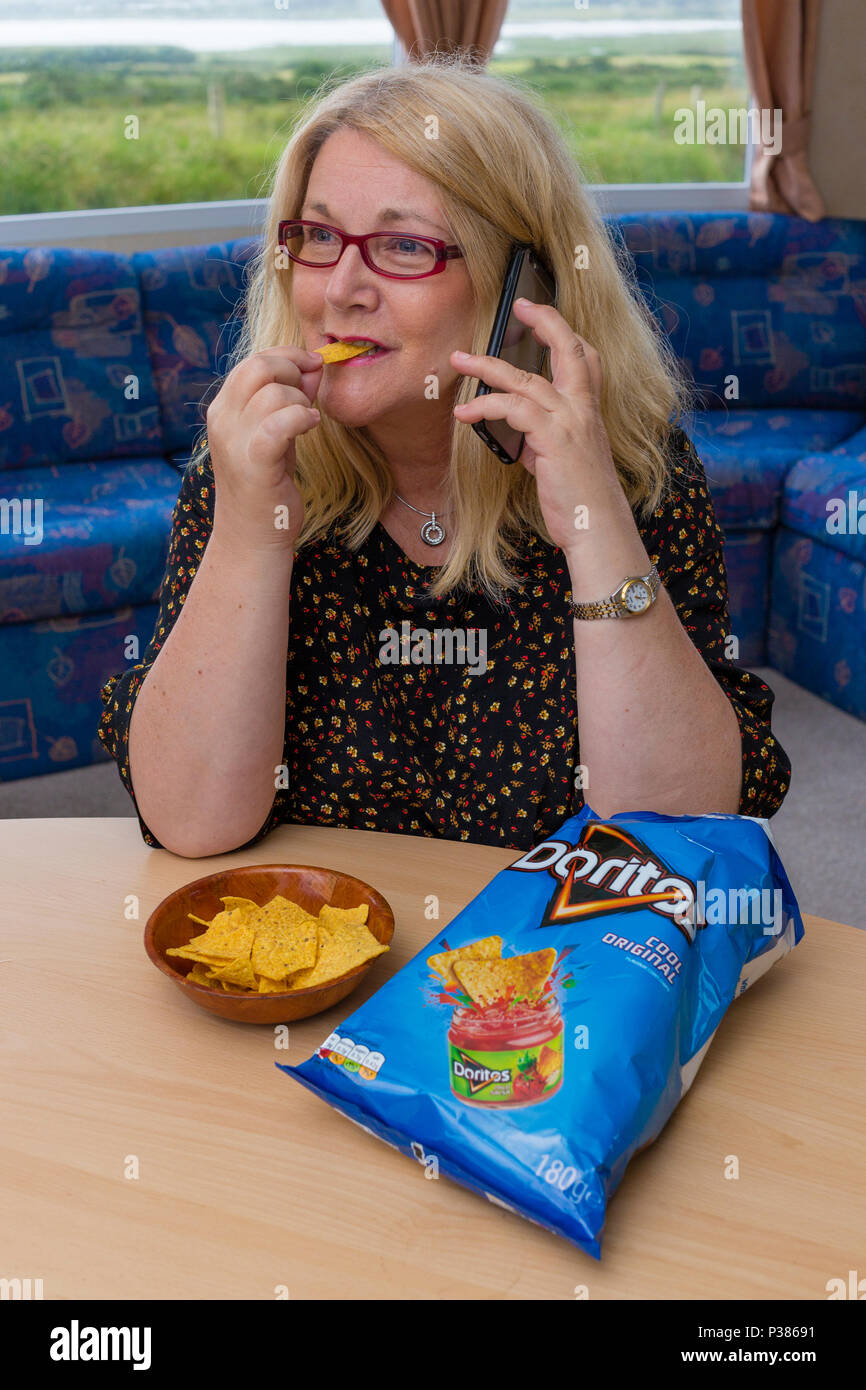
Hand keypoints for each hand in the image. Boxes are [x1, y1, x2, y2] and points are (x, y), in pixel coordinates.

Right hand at [206, 345, 322, 548]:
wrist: (252, 537)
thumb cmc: (266, 485)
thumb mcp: (275, 434)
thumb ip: (289, 398)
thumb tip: (313, 366)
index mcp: (223, 408)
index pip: (252, 361)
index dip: (287, 356)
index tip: (312, 364)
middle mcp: (222, 419)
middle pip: (258, 367)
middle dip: (293, 370)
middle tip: (310, 392)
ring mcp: (234, 440)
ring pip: (274, 393)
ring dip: (301, 401)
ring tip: (307, 421)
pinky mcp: (255, 462)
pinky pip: (281, 423)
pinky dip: (302, 418)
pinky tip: (312, 427)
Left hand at [450, 300, 620, 555]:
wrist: (597, 527)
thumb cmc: (580, 500)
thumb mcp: (560, 461)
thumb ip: (540, 440)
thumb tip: (515, 433)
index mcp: (589, 412)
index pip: (586, 358)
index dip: (565, 332)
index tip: (540, 316)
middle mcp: (584, 410)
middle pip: (569, 349)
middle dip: (544, 321)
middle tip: (519, 306)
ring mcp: (570, 422)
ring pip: (526, 379)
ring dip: (487, 367)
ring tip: (460, 361)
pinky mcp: (554, 439)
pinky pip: (513, 409)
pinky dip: (485, 405)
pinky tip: (465, 412)